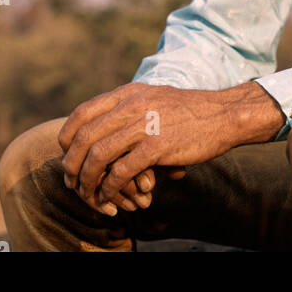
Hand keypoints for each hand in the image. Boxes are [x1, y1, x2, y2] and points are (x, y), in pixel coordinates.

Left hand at [58, 82, 283, 214]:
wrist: (224, 114)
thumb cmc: (188, 112)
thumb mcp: (153, 98)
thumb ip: (127, 109)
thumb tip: (101, 133)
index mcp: (128, 93)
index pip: (82, 113)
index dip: (68, 139)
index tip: (68, 156)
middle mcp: (132, 105)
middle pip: (84, 138)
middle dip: (72, 166)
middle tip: (73, 183)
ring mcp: (145, 125)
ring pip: (98, 156)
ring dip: (88, 182)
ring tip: (90, 195)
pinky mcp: (158, 146)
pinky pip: (121, 172)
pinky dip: (110, 189)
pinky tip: (111, 197)